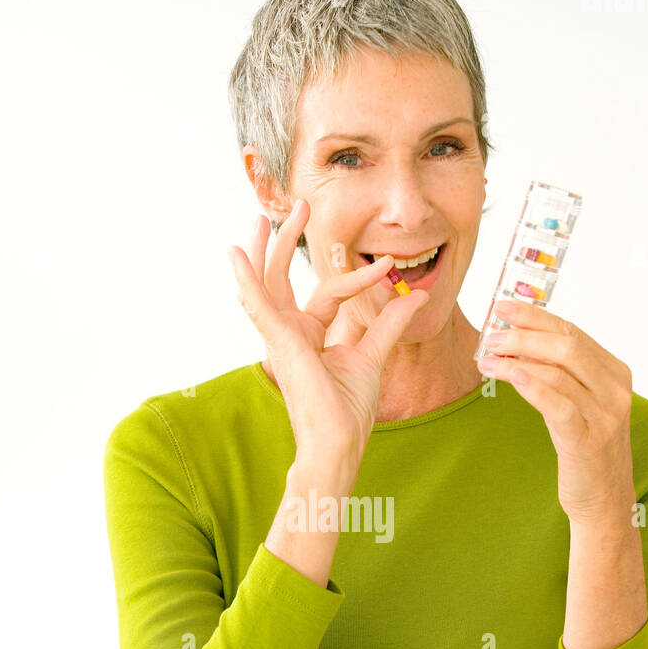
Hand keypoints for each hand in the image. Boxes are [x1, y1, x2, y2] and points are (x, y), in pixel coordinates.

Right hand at [229, 198, 428, 465]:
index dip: (361, 277)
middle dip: (287, 241)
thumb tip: (412, 297)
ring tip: (263, 216)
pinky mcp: (279, 343)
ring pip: (265, 284)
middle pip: (281, 278)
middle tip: (299, 205)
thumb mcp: (373, 356)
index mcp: (307, 336)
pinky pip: (258, 305)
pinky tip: (235, 254)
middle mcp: (289, 333)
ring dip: (264, 248)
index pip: (330, 293)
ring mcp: (280, 337)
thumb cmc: (348, 412)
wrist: (339, 442)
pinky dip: (246, 278)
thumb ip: (387, 324)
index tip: (392, 266)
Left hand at [476, 299, 635, 523]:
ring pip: (560, 372)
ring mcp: (605, 416)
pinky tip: (510, 376)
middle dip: (524, 334)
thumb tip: (517, 341)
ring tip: (487, 358)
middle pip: (567, 346)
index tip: (503, 307)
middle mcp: (615, 389)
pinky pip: (560, 406)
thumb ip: (559, 373)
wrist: (604, 501)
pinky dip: (534, 387)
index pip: (572, 331)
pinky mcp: (589, 441)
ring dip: (517, 360)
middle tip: (491, 334)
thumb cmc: (584, 447)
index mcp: (614, 372)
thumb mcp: (577, 403)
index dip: (536, 316)